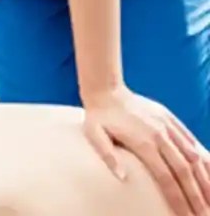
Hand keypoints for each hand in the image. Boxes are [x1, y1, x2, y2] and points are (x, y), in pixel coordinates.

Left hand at [82, 86, 209, 215]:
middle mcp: (160, 135)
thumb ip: (108, 156)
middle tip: (202, 214)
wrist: (106, 89)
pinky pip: (190, 139)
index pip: (166, 177)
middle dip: (195, 195)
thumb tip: (122, 178)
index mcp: (143, 143)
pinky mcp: (169, 118)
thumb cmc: (98, 116)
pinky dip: (201, 156)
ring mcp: (167, 126)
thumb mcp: (94, 135)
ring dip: (204, 178)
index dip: (177, 198)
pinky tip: (207, 170)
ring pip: (193, 156)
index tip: (184, 215)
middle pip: (184, 170)